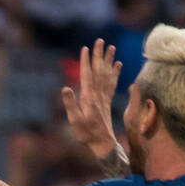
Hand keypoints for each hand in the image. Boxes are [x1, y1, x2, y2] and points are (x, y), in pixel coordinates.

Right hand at [62, 38, 121, 157]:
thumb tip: (66, 88)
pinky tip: (118, 65)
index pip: (87, 75)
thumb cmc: (86, 134)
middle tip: (100, 41)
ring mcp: (104, 97)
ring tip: (111, 47)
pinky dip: (115, 73)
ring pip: (107, 75)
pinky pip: (112, 84)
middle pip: (99, 71)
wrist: (103, 144)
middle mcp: (98, 95)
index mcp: (89, 97)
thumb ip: (70, 104)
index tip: (85, 48)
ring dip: (109, 60)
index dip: (86, 62)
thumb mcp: (75, 121)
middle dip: (99, 55)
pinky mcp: (107, 101)